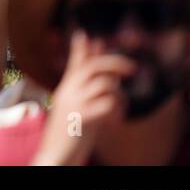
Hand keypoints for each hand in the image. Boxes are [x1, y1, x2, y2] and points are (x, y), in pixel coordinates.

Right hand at [32, 31, 134, 165]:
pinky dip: (118, 111)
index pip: (75, 62)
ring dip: (120, 95)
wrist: (56, 156)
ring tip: (120, 108)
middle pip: (93, 66)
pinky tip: (116, 121)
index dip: (81, 48)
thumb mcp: (80, 108)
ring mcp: (74, 103)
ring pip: (105, 84)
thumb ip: (89, 92)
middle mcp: (68, 91)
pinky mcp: (82, 117)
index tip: (85, 34)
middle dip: (115, 62)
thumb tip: (102, 81)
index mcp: (66, 89)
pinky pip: (108, 103)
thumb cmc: (72, 134)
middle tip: (133, 69)